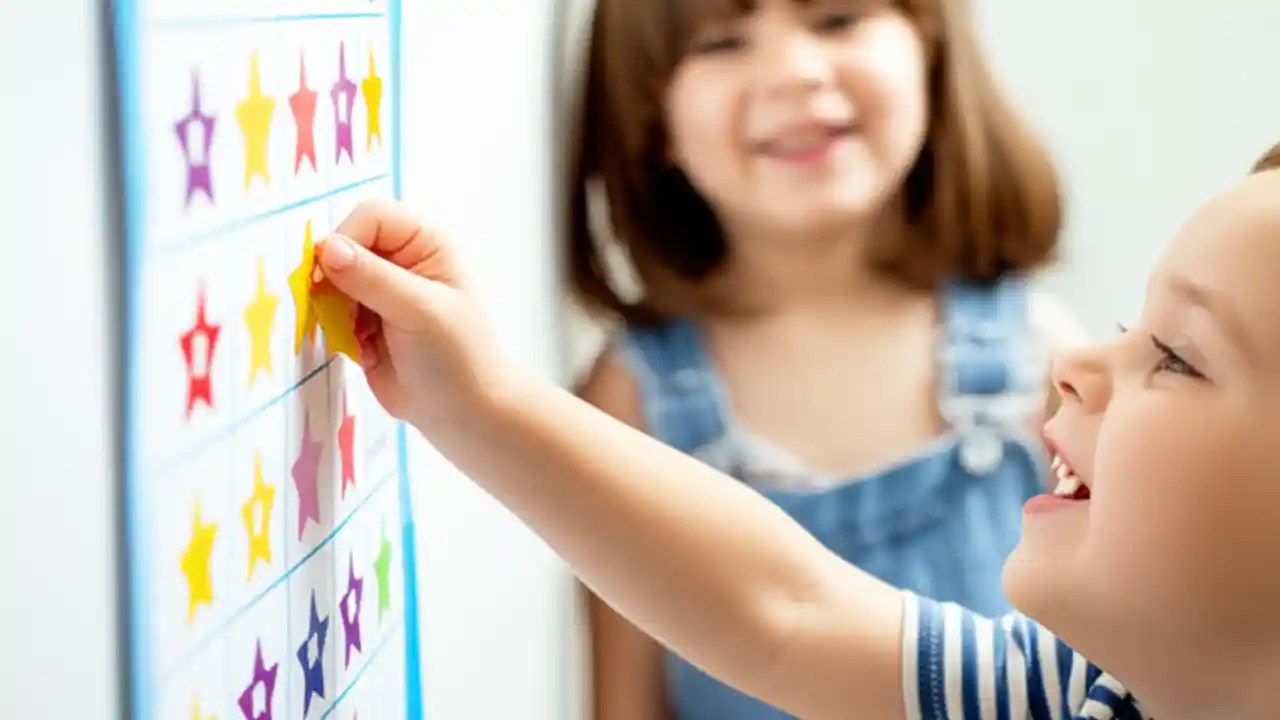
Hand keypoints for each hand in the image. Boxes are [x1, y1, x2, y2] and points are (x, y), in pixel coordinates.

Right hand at [316, 199, 516, 432]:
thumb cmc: (458, 358)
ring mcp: (382, 291)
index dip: (346, 238)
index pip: (371, 216)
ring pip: (332, 280)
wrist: (463, 414)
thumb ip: (373, 278)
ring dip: (334, 307)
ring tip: (360, 336)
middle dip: (335, 278)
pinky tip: (360, 349)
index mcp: (427, 243)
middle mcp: (403, 260)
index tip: (333, 275)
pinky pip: (331, 311)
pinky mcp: (366, 321)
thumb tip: (327, 249)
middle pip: (345, 245)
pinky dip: (335, 328)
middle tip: (345, 313)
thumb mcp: (420, 311)